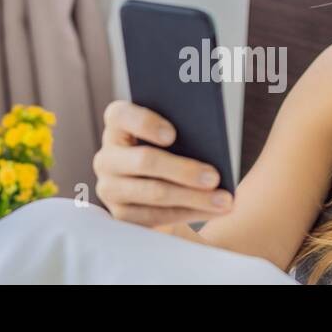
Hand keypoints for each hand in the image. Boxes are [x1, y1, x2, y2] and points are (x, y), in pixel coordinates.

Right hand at [92, 100, 233, 228]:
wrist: (152, 188)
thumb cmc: (169, 149)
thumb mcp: (170, 135)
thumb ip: (181, 129)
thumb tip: (210, 139)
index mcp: (117, 125)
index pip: (120, 115)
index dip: (145, 124)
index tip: (173, 134)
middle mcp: (107, 156)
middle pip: (144, 160)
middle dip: (184, 170)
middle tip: (215, 177)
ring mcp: (110, 187)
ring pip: (155, 192)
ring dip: (194, 197)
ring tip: (224, 200)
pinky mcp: (121, 215)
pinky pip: (158, 216)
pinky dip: (190, 213)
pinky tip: (214, 210)